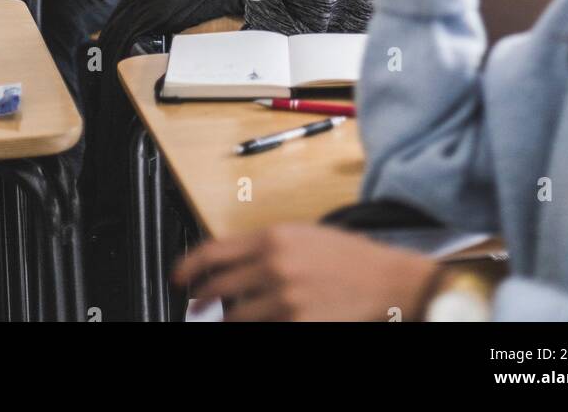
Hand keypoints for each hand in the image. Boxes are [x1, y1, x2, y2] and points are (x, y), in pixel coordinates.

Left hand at [172, 223, 439, 322]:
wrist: (388, 281)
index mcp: (274, 237)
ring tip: (233, 319)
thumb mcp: (304, 236)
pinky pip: (263, 332)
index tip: (179, 277)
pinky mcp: (297, 325)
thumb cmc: (351, 257)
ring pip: (235, 318)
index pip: (213, 251)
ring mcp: (284, 299)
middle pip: (218, 288)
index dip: (188, 267)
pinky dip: (259, 328)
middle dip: (202, 300)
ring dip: (230, 320)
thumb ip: (266, 247)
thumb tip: (233, 262)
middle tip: (196, 305)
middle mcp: (274, 266)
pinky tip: (264, 322)